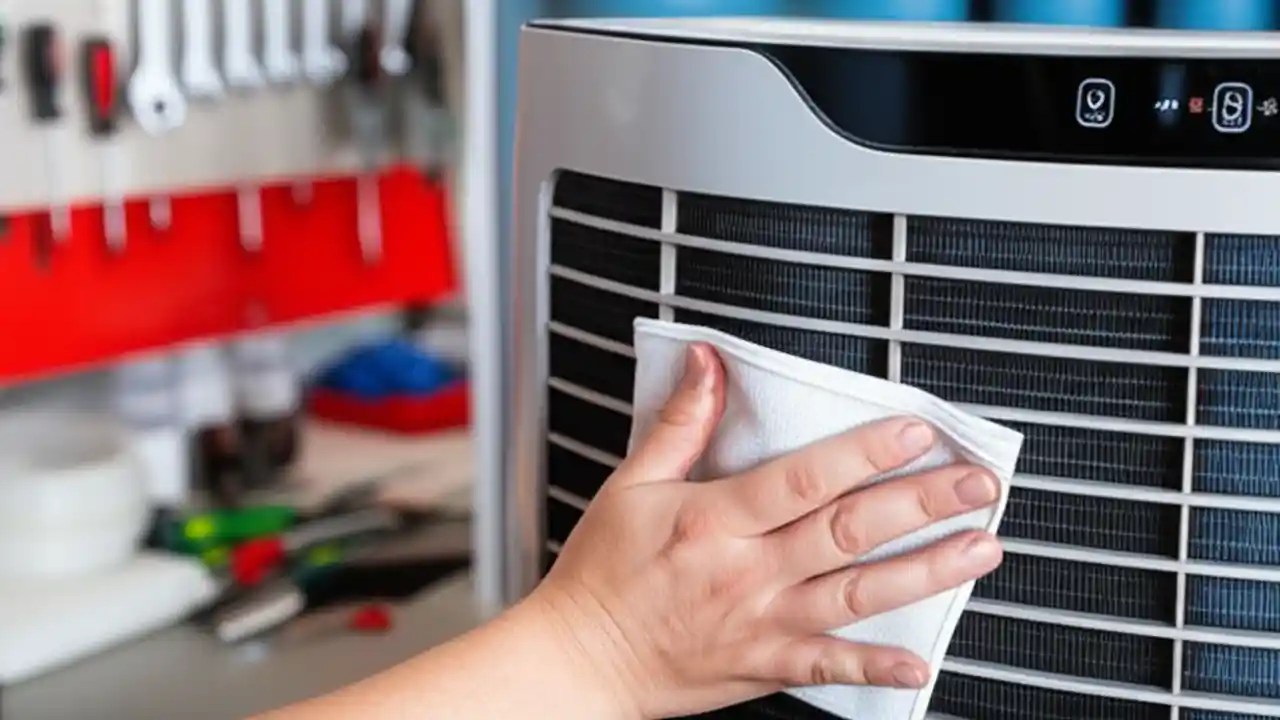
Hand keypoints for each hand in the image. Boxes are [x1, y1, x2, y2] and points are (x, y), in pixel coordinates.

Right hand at [530, 343, 1004, 718]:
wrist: (579, 659)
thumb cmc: (602, 574)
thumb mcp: (631, 485)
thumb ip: (681, 423)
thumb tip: (708, 363)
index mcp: (714, 520)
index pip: (804, 479)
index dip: (865, 454)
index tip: (916, 432)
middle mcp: (746, 571)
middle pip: (847, 531)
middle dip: (920, 504)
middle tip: (978, 482)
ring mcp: (760, 622)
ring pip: (855, 594)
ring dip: (924, 572)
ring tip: (979, 548)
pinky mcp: (763, 664)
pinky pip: (827, 667)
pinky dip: (874, 667)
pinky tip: (919, 661)